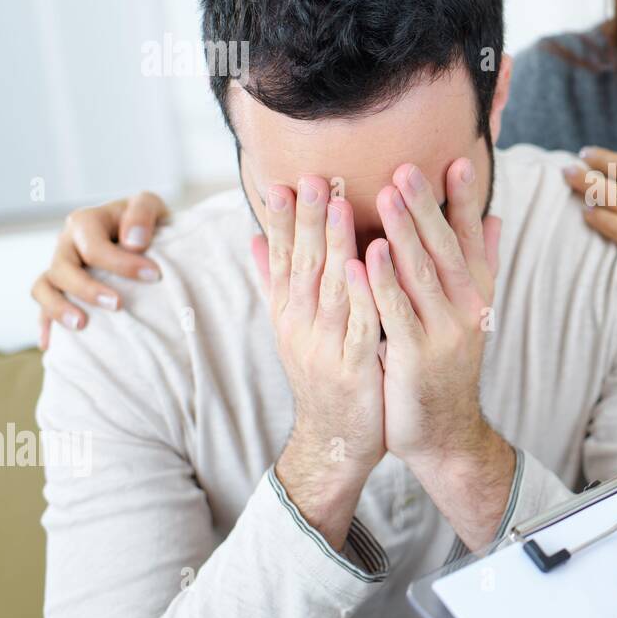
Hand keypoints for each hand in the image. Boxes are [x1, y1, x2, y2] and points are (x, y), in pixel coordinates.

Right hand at [31, 192, 168, 348]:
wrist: (144, 235)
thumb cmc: (145, 221)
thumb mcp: (148, 205)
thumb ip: (142, 213)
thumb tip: (134, 242)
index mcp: (85, 222)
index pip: (94, 247)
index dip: (122, 263)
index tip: (155, 276)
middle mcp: (66, 245)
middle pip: (62, 269)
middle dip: (89, 289)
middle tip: (119, 305)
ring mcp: (60, 268)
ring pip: (44, 288)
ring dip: (58, 308)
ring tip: (82, 325)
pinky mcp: (60, 289)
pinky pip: (42, 306)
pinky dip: (45, 325)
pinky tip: (52, 344)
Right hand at [262, 176, 384, 548]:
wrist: (336, 441)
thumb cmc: (325, 376)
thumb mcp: (295, 328)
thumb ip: (276, 283)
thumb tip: (252, 238)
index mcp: (290, 313)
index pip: (282, 258)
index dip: (282, 219)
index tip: (282, 179)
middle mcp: (300, 326)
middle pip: (302, 264)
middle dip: (306, 219)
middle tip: (311, 176)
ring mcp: (325, 346)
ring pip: (328, 288)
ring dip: (332, 244)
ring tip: (339, 204)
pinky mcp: (353, 368)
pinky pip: (358, 325)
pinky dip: (360, 293)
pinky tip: (364, 265)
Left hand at [366, 159, 510, 547]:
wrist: (443, 430)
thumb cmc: (446, 365)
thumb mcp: (470, 313)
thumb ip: (481, 264)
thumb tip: (495, 218)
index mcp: (476, 293)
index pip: (471, 238)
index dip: (464, 201)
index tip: (457, 161)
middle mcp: (466, 308)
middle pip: (445, 247)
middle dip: (426, 206)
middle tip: (407, 166)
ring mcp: (444, 331)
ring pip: (422, 273)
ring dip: (403, 232)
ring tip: (386, 194)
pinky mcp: (417, 356)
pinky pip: (397, 312)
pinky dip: (381, 282)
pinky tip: (364, 255)